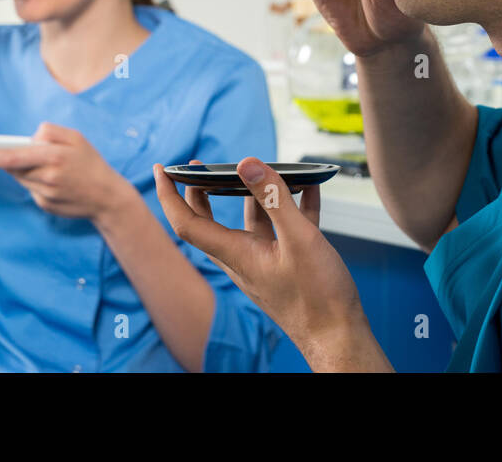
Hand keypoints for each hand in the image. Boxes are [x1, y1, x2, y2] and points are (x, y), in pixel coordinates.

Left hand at [0, 123, 134, 221]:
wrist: (108, 197)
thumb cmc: (91, 163)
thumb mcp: (77, 138)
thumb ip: (50, 132)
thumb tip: (28, 138)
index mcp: (54, 156)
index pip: (12, 156)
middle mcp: (47, 177)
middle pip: (14, 167)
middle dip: (3, 159)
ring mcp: (45, 194)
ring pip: (21, 177)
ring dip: (25, 170)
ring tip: (47, 166)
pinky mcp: (44, 206)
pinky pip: (31, 189)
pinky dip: (36, 182)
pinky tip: (55, 182)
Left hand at [153, 156, 380, 365]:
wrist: (338, 337)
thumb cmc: (317, 298)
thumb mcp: (299, 239)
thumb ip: (274, 199)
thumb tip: (248, 164)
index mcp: (236, 254)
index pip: (187, 222)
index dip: (169, 193)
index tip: (162, 169)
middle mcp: (243, 258)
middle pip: (211, 219)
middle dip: (204, 188)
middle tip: (203, 164)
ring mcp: (264, 262)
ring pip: (251, 221)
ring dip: (255, 194)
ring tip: (267, 168)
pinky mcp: (285, 265)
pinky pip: (281, 229)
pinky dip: (291, 206)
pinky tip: (309, 189)